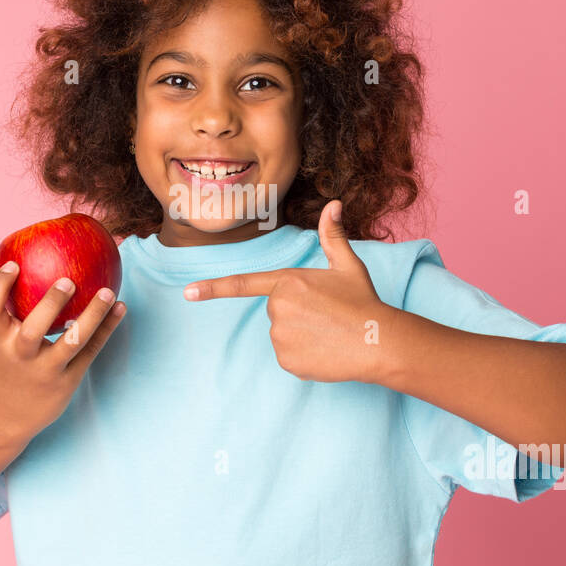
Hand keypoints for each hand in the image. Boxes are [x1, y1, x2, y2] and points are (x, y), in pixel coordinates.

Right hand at [0, 265, 126, 444]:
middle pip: (34, 329)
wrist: (4, 418)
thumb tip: (30, 266)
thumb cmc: (7, 368)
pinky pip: (91, 350)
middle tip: (68, 280)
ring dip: (92, 315)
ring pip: (71, 341)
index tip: (13, 264)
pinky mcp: (67, 381)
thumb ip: (13, 314)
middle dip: (50, 304)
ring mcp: (45, 370)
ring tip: (108, 292)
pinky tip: (121, 308)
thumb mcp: (0, 342)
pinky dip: (107, 327)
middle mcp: (20, 355)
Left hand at [183, 200, 392, 384]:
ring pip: (283, 336)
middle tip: (327, 317)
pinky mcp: (287, 361)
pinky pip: (290, 357)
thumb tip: (334, 204)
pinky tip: (326, 352)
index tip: (187, 293)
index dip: (212, 288)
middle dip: (298, 314)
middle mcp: (278, 308)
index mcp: (287, 281)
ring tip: (329, 334)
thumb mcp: (348, 265)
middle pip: (277, 312)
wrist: (379, 341)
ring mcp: (281, 336)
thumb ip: (333, 236)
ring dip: (302, 336)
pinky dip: (305, 356)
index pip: (242, 284)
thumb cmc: (363, 301)